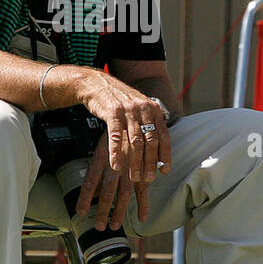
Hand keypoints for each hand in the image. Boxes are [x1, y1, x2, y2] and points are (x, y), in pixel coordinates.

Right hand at [76, 71, 171, 192]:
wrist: (97, 84)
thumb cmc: (118, 101)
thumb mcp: (138, 109)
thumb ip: (148, 125)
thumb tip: (156, 149)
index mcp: (153, 109)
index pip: (163, 135)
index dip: (165, 154)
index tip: (165, 170)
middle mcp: (143, 109)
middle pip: (150, 141)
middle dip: (150, 162)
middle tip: (148, 178)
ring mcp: (128, 110)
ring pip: (135, 141)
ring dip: (135, 162)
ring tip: (134, 177)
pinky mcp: (112, 112)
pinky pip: (116, 136)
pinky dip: (116, 152)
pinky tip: (116, 165)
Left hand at [76, 131, 141, 230]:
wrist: (135, 118)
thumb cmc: (115, 136)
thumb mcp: (102, 149)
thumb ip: (97, 170)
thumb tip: (92, 190)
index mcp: (102, 158)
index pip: (91, 181)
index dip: (85, 197)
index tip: (80, 212)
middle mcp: (116, 165)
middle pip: (108, 191)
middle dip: (103, 210)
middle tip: (99, 226)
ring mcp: (131, 169)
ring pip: (124, 193)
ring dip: (119, 211)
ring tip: (114, 226)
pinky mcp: (143, 170)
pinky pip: (144, 190)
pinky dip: (143, 205)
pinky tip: (142, 218)